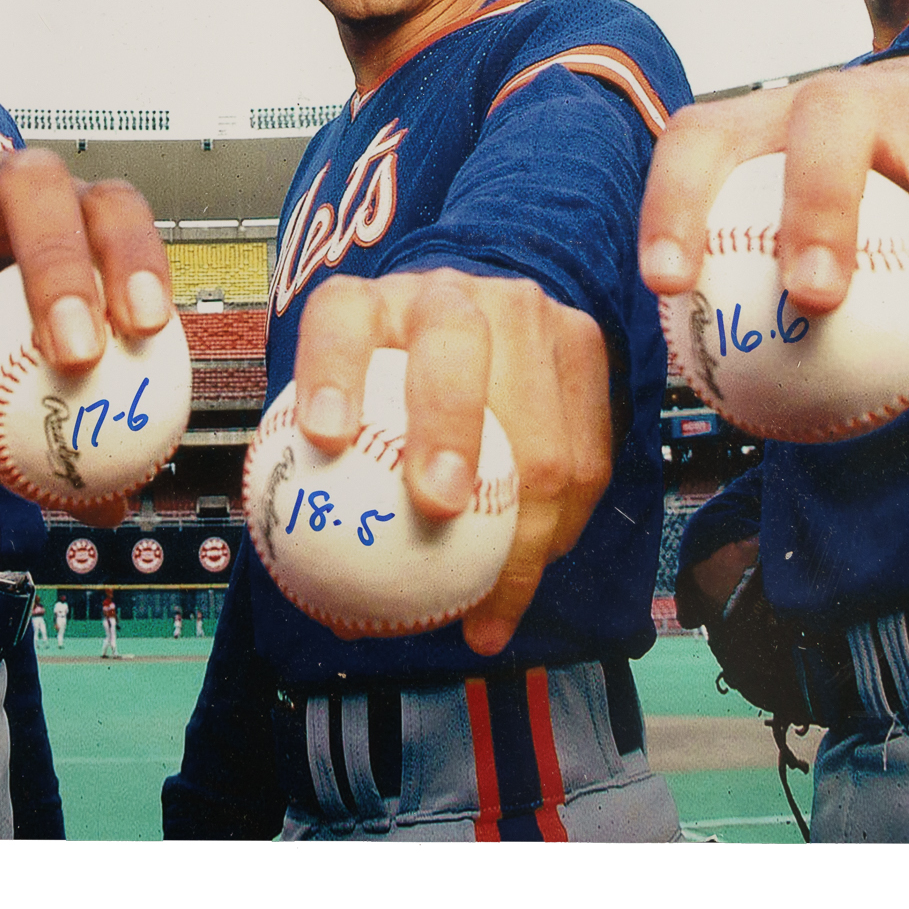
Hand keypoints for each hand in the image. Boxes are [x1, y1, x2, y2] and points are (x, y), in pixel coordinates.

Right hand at [0, 147, 171, 573]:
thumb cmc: (23, 300)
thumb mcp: (71, 321)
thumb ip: (96, 390)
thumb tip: (113, 499)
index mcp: (65, 196)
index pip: (112, 208)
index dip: (134, 258)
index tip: (149, 325)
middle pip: (30, 212)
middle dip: (58, 283)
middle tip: (79, 364)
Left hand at [290, 268, 613, 655]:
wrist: (472, 324)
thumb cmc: (392, 396)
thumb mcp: (347, 421)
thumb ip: (333, 495)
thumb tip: (334, 613)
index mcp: (368, 304)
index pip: (340, 320)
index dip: (329, 371)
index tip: (322, 437)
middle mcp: (446, 295)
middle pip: (452, 345)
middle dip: (448, 426)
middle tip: (435, 508)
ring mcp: (524, 312)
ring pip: (536, 418)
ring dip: (521, 522)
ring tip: (490, 604)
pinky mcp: (583, 345)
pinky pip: (586, 453)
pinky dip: (561, 528)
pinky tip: (530, 581)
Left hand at [638, 53, 908, 436]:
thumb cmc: (823, 184)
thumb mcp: (760, 201)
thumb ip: (730, 273)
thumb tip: (694, 378)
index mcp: (761, 115)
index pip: (697, 148)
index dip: (673, 209)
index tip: (664, 284)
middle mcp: (853, 94)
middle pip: (831, 144)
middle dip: (820, 215)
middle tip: (815, 302)